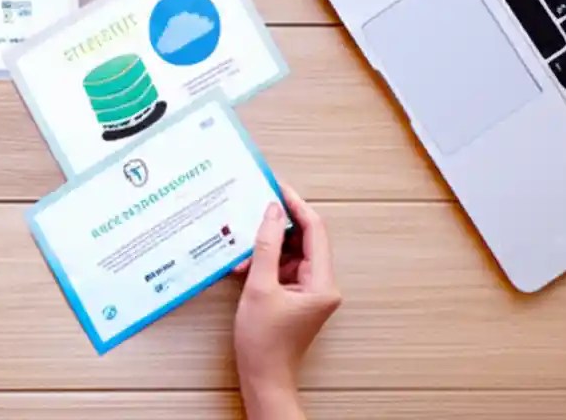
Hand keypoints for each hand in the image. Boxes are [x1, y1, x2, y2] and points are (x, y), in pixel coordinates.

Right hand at [232, 183, 340, 418]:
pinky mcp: (296, 298)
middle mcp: (322, 285)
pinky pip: (283, 269)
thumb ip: (267, 246)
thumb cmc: (263, 341)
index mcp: (323, 282)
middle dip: (278, 226)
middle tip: (255, 207)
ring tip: (243, 243)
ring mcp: (310, 292)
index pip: (315, 231)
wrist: (263, 377)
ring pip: (291, 254)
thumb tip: (272, 213)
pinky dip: (265, 263)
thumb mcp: (259, 287)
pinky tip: (244, 264)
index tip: (277, 188)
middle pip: (305, 241)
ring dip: (268, 247)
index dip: (296, 206)